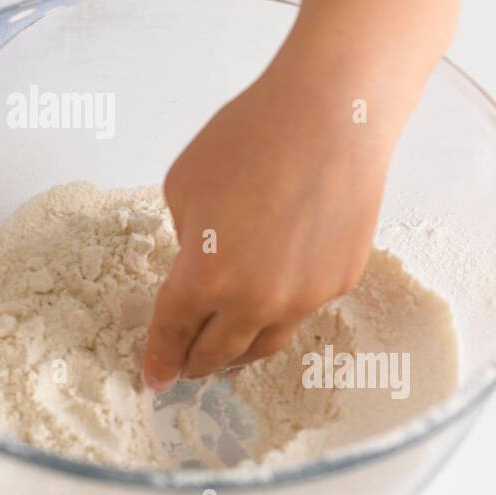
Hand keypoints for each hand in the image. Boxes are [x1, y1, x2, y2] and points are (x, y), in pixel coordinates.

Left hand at [142, 39, 396, 389]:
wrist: (331, 116)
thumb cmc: (249, 139)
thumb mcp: (184, 186)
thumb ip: (184, 239)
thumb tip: (200, 261)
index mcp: (205, 277)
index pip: (173, 332)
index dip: (160, 357)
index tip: (154, 378)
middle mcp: (255, 300)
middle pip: (218, 353)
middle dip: (196, 363)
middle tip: (186, 367)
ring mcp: (303, 297)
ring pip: (265, 343)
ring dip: (240, 351)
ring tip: (228, 347)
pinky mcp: (341, 281)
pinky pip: (302, 309)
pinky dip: (281, 310)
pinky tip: (274, 293)